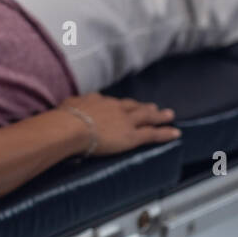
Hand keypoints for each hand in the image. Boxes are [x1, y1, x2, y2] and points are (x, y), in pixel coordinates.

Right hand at [59, 93, 179, 155]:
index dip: (121, 104)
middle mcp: (114, 107)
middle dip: (144, 107)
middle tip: (154, 107)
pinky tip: (175, 133)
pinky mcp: (132, 135)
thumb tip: (67, 106)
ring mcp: (125, 120)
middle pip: (133, 106)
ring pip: (147, 116)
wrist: (70, 127)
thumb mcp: (65, 107)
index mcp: (97, 101)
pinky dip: (165, 133)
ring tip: (169, 115)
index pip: (112, 102)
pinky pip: (152, 133)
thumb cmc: (62, 120)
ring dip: (159, 115)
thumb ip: (70, 107)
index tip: (124, 105)